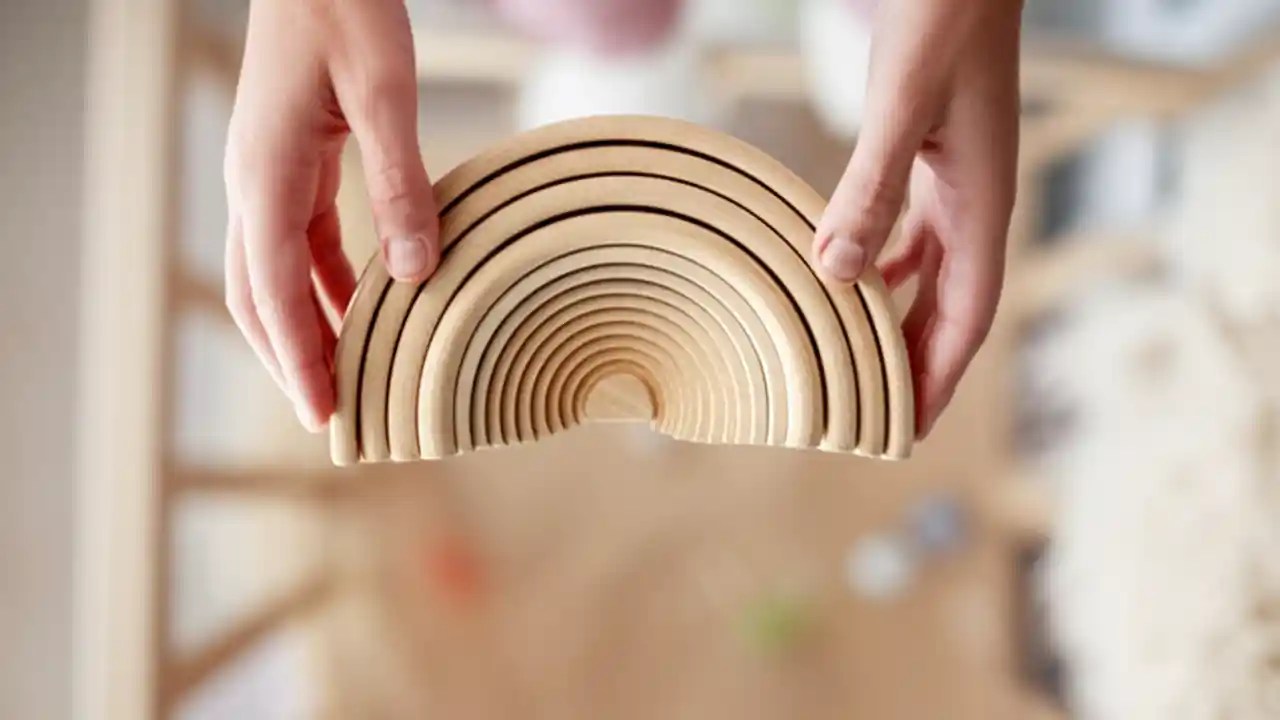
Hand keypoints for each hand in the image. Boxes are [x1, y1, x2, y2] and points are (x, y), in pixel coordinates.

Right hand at [224, 0, 438, 430]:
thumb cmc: (345, 8)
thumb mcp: (384, 92)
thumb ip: (398, 180)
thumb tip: (414, 271)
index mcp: (264, 172)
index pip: (272, 289)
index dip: (297, 359)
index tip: (322, 415)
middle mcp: (252, 183)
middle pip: (255, 295)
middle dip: (288, 358)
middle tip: (332, 416)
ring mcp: (264, 175)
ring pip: (271, 274)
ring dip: (305, 327)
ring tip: (348, 376)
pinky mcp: (288, 165)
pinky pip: (299, 242)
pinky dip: (324, 285)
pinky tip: (363, 305)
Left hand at [813, 0, 1021, 437]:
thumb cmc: (943, 23)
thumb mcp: (902, 107)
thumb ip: (871, 188)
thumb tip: (838, 271)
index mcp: (980, 204)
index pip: (965, 316)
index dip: (938, 377)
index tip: (910, 429)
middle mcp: (976, 203)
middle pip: (952, 308)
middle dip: (922, 366)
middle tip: (887, 419)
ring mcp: (958, 182)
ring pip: (933, 276)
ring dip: (904, 322)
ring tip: (871, 365)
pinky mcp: (936, 160)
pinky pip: (913, 235)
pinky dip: (887, 268)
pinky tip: (858, 277)